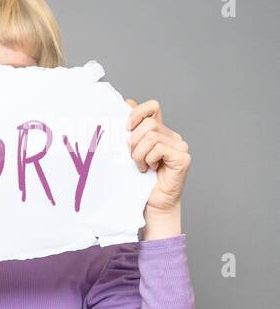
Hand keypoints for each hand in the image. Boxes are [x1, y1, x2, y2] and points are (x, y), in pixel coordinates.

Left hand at [126, 99, 189, 238]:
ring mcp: (179, 146)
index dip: (136, 113)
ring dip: (138, 154)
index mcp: (158, 131)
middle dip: (133, 141)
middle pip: (148, 123)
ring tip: (141, 166)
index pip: (152, 106)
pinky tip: (150, 170)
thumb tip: (125, 103)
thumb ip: (129, 130)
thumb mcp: (127, 152)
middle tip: (133, 158)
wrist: (151, 204)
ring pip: (151, 135)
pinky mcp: (182, 158)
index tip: (126, 128)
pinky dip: (148, 159)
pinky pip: (159, 148)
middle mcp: (171, 136)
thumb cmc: (137, 181)